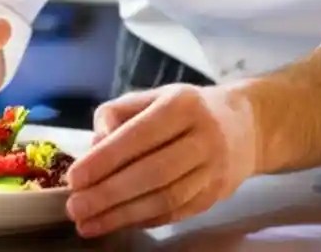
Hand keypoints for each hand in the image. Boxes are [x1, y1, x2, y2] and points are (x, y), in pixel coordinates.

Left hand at [64, 85, 259, 237]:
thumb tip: (93, 145)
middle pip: (153, 172)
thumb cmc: (185, 110)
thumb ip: (117, 114)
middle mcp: (203, 137)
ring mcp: (214, 170)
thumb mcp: (152, 97)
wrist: (245, 127)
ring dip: (122, 215)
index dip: (105, 159)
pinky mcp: (216, 196)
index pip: (139, 135)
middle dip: (109, 194)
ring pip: (166, 199)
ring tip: (89, 224)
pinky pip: (176, 213)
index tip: (74, 178)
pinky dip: (143, 221)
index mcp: (182, 105)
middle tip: (75, 208)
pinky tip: (117, 224)